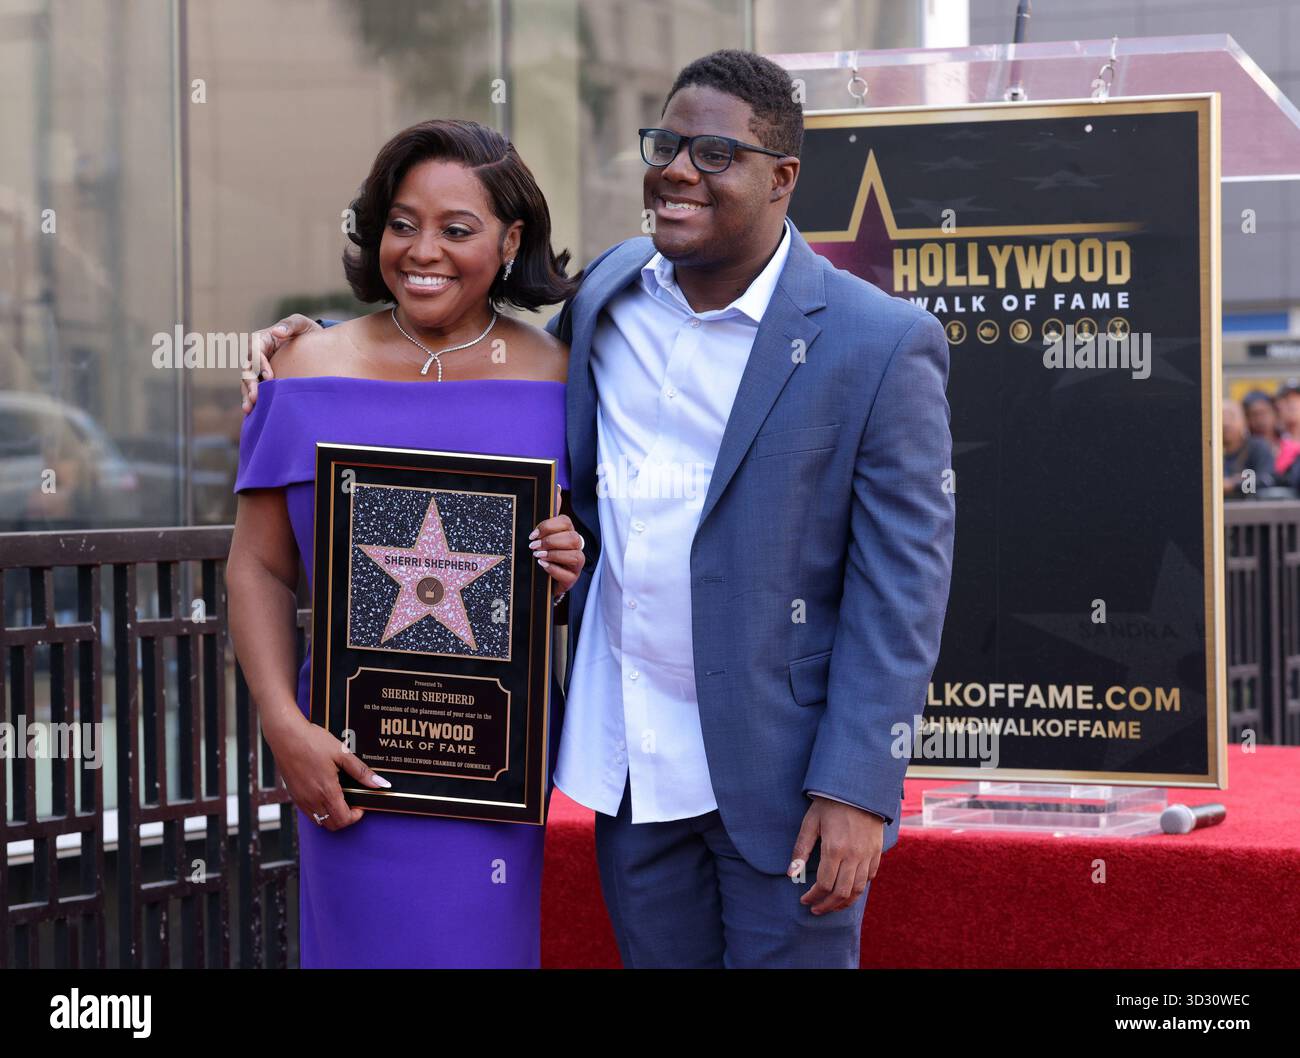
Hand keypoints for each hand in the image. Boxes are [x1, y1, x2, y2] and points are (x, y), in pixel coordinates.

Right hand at [241, 313, 321, 413]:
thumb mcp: (302, 324)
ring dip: (247, 394)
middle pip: (247, 368)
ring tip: (249, 408)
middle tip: (255, 397)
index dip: (259, 363)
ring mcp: (259, 368)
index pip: (254, 350)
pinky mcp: (264, 380)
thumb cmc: (307, 332)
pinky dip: (253, 400)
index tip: (270, 377)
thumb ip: (290, 325)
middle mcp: (257, 354)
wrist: (317, 345)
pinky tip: (252, 413)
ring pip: (248, 381)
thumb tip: (277, 331)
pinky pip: (256, 390)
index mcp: (263, 339)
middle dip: (250, 383)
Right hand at [267, 716, 390, 831]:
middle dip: (346, 818)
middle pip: (332, 825)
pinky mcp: (294, 795)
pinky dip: (320, 811)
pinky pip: (309, 813)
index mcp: (326, 791)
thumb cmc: (312, 741)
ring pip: (319, 821)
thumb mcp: (341, 753)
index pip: (343, 819)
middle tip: (352, 803)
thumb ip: (361, 772)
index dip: (356, 816)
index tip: (361, 805)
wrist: (285, 735)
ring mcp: (301, 799)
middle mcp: (312, 800)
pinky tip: (325, 794)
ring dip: (332, 816)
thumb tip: (380, 783)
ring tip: (340, 798)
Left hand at [528, 513, 584, 594]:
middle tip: (533, 546)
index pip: (566, 523)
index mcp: (568, 533)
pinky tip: (543, 565)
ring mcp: (576, 565)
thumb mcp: (544, 535)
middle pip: (573, 538)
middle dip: (552, 541)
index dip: (549, 526)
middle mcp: (576, 548)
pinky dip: (554, 569)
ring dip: (554, 555)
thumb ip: (549, 516)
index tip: (533, 534)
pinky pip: (568, 575)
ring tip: (538, 556)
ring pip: (575, 556)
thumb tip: (556, 488)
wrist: (541, 579)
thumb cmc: (544, 554)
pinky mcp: (572, 579)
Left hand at [788, 796, 883, 914]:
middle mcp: (854, 855)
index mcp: (835, 848)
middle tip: (815, 909)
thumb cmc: (830, 803)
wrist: (859, 788)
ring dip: (843, 903)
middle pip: (841, 893)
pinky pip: (869, 877)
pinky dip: (859, 888)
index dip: (813, 897)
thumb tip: (791, 874)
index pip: (824, 885)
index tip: (804, 900)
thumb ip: (801, 849)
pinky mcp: (877, 851)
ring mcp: (868, 854)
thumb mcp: (810, 822)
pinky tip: (847, 889)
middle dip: (826, 906)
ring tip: (831, 906)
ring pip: (858, 889)